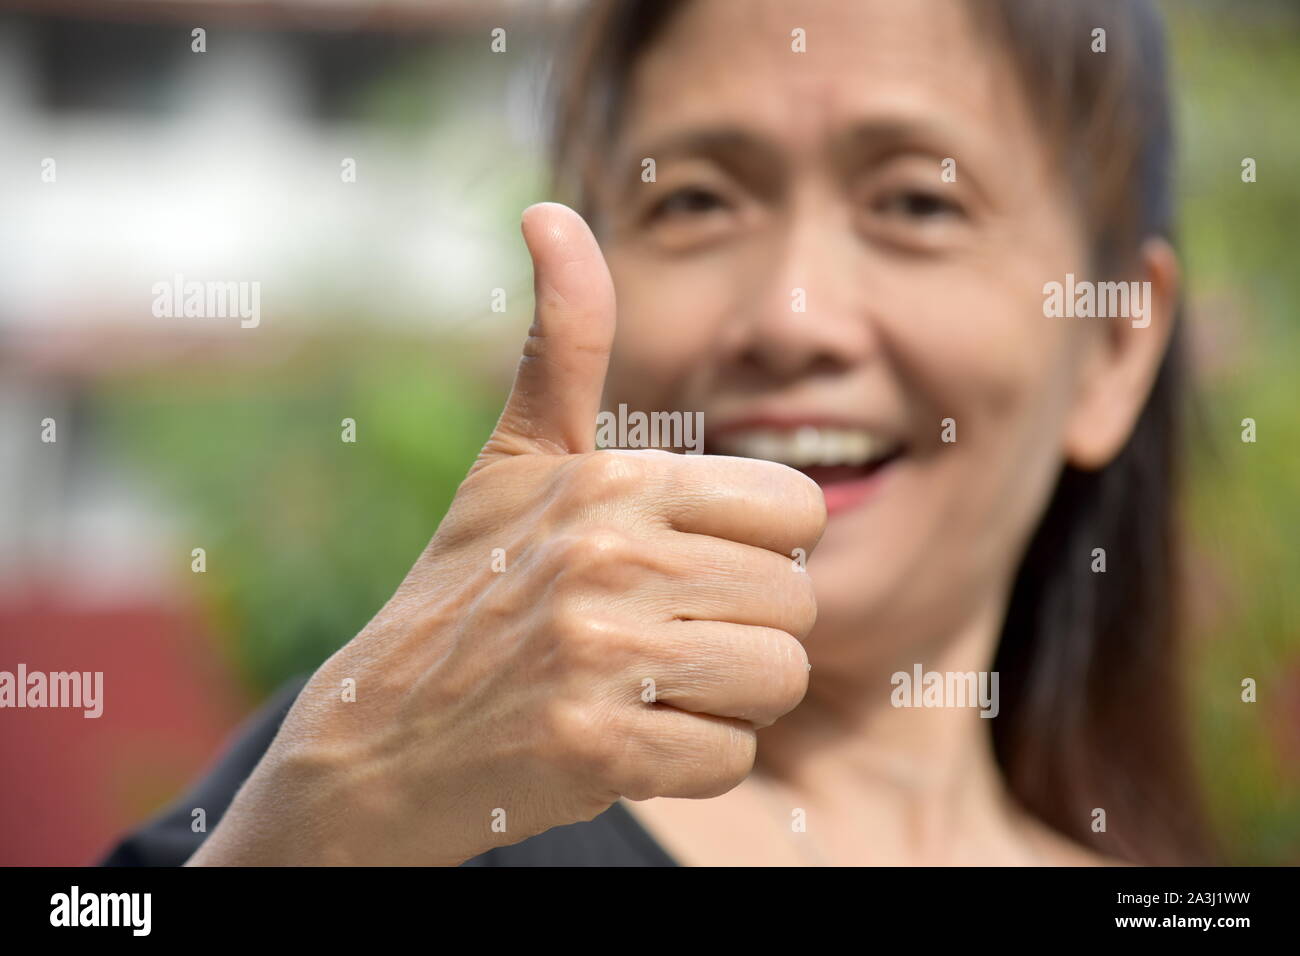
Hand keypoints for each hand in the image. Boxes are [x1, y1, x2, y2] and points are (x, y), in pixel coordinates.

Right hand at [187, 203, 825, 865]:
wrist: (378, 735)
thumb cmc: (469, 586)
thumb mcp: (515, 459)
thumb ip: (561, 342)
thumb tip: (550, 210)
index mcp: (612, 479)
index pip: (798, 508)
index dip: (758, 548)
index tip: (691, 565)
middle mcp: (609, 555)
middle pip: (798, 602)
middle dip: (742, 629)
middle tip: (659, 638)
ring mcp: (598, 653)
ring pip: (778, 680)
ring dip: (722, 698)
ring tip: (643, 685)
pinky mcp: (593, 747)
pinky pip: (731, 759)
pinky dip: (687, 760)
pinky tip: (620, 737)